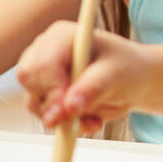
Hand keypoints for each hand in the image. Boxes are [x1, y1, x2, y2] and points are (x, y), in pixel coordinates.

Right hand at [16, 20, 148, 133]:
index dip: (53, 89)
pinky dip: (66, 124)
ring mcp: (42, 73)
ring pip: (33, 102)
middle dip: (54, 104)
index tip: (72, 107)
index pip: (41, 64)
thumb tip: (68, 107)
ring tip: (95, 116)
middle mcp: (45, 51)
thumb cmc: (126, 68)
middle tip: (79, 115)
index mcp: (62, 36)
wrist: (134, 81)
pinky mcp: (45, 95)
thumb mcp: (116, 75)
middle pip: (28, 81)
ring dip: (63, 118)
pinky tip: (90, 119)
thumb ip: (92, 89)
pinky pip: (44, 116)